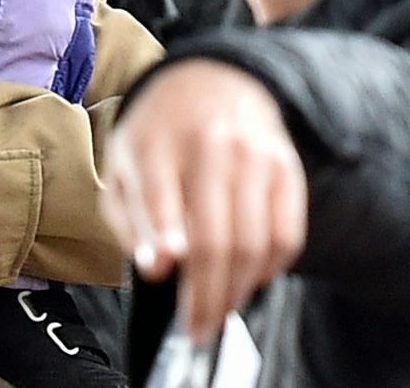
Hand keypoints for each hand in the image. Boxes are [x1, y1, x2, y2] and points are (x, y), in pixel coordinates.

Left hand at [101, 60, 306, 343]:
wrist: (213, 80)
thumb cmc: (159, 136)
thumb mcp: (122, 164)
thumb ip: (131, 219)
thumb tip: (158, 268)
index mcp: (156, 141)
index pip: (161, 194)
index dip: (165, 237)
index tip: (162, 272)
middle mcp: (210, 145)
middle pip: (214, 235)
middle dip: (205, 295)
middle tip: (195, 330)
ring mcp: (255, 156)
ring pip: (254, 244)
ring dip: (236, 293)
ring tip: (218, 315)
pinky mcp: (287, 169)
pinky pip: (287, 236)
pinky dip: (269, 270)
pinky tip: (247, 281)